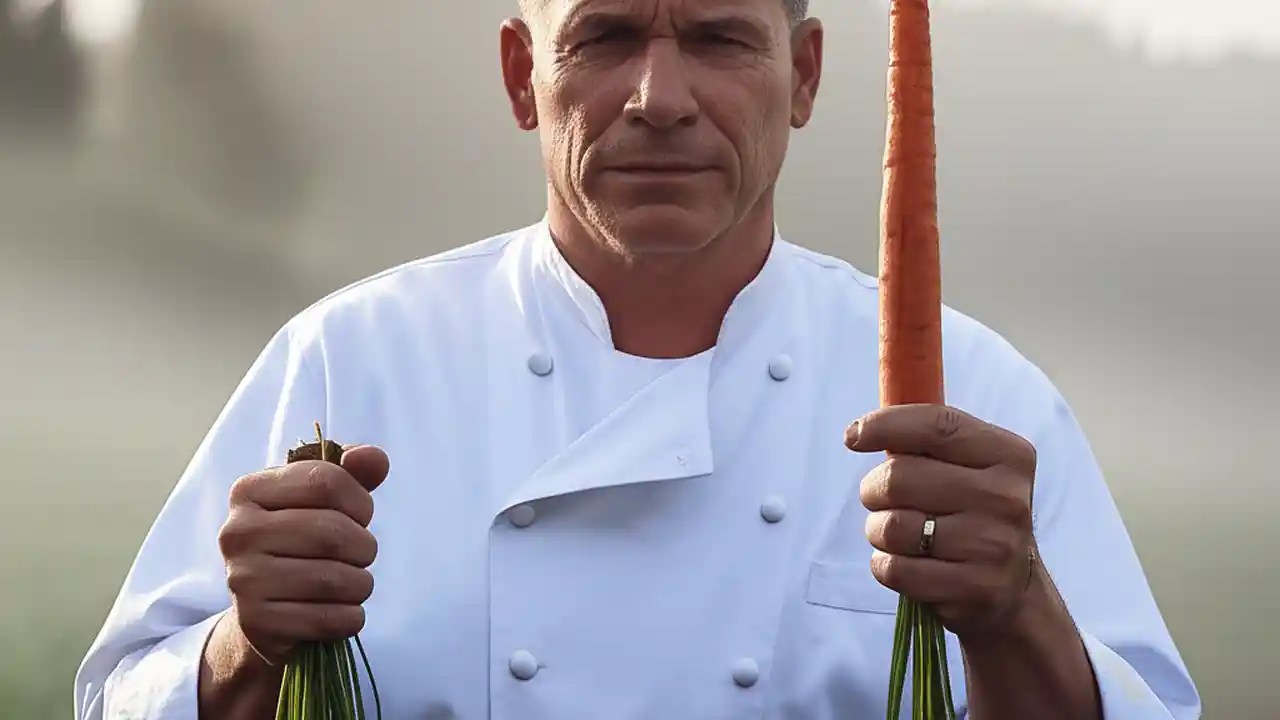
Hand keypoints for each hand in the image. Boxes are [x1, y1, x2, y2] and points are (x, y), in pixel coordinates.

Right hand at [216, 445, 389, 664]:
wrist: (264, 611)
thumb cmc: (303, 543)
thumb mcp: (326, 500)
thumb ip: (355, 472)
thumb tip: (373, 458)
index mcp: (249, 490)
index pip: (326, 481)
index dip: (360, 501)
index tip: (359, 516)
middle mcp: (237, 531)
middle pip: (333, 532)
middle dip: (364, 547)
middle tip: (360, 555)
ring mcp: (242, 579)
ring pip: (335, 579)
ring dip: (361, 584)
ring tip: (352, 583)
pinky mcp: (256, 623)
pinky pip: (329, 619)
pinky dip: (350, 617)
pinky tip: (340, 611)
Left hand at [845, 404, 1036, 637]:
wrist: (1012, 588)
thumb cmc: (971, 514)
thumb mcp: (967, 469)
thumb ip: (926, 443)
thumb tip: (859, 430)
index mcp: (1008, 455)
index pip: (937, 426)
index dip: (886, 425)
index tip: (853, 436)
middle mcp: (1005, 497)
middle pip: (899, 478)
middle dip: (873, 489)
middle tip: (881, 499)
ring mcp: (993, 545)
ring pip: (892, 527)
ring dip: (877, 530)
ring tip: (895, 535)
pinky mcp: (974, 587)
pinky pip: (894, 569)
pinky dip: (885, 565)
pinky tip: (906, 563)